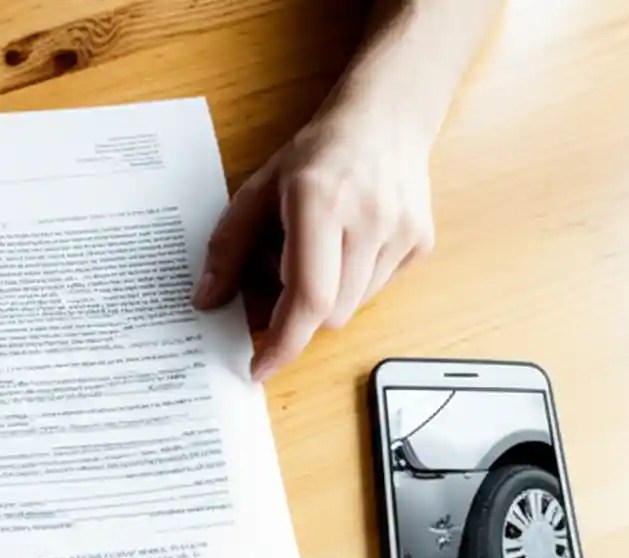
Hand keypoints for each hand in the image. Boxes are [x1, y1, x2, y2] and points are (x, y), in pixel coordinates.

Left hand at [193, 108, 435, 380]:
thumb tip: (206, 301)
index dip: (283, 342)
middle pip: (328, 313)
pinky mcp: (422, 243)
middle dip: (298, 313)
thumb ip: (228, 246)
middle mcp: (367, 220)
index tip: (259, 368)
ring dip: (326, 297)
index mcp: (319, 203)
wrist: (386, 118)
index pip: (307, 297)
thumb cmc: (315, 155)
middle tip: (280, 274)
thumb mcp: (258, 189)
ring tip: (318, 250)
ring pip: (354, 308)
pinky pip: (378, 291)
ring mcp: (401, 233)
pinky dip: (353, 283)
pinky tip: (349, 244)